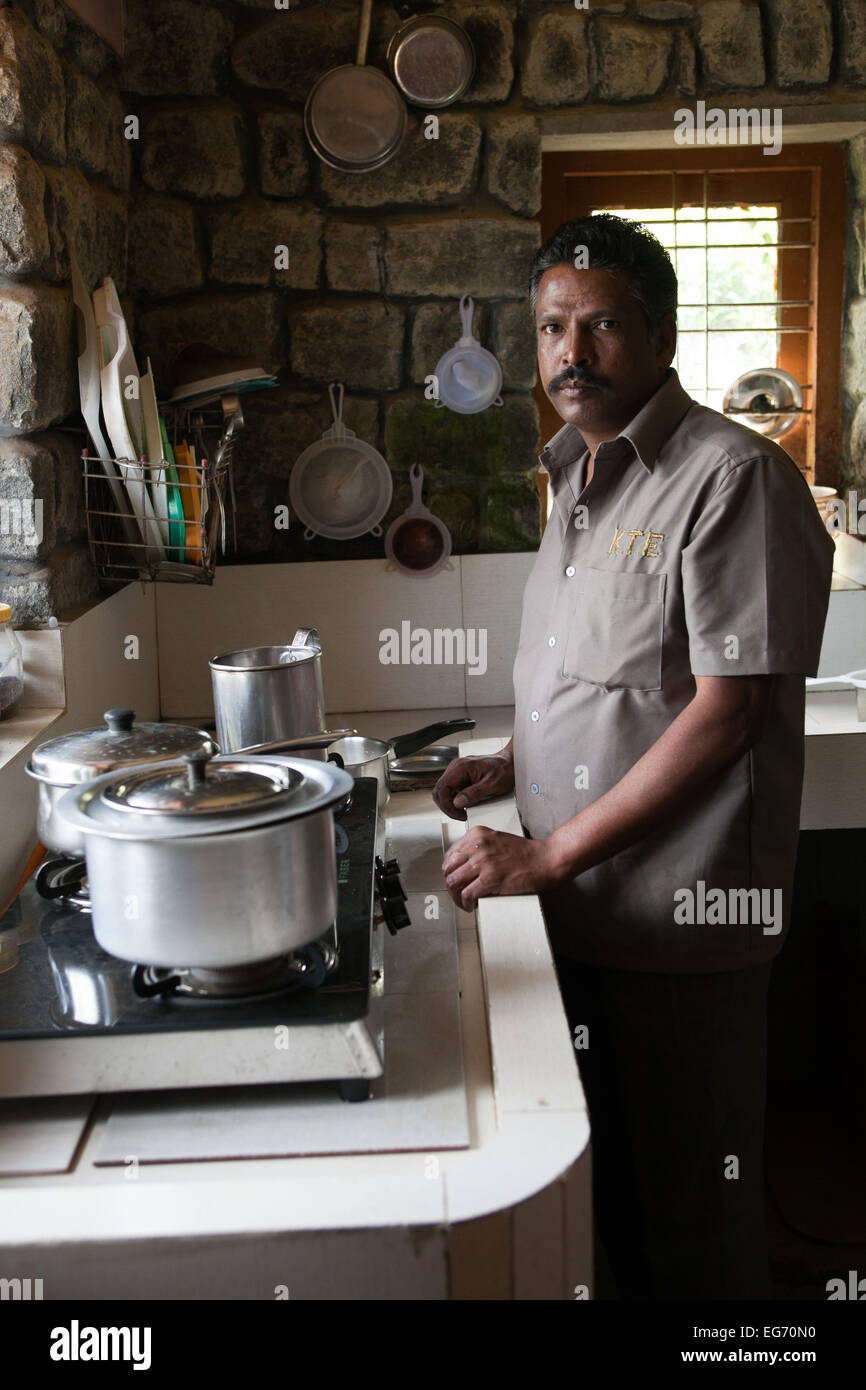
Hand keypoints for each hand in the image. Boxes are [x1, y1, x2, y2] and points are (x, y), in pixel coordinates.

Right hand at [432, 753, 514, 821]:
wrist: (511, 762)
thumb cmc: (504, 769)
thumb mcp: (492, 784)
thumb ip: (474, 793)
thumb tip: (458, 802)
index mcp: (460, 767)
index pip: (442, 788)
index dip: (447, 804)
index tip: (458, 813)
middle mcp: (456, 768)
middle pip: (439, 791)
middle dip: (447, 806)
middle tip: (460, 815)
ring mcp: (457, 772)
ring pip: (444, 792)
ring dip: (451, 805)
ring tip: (463, 812)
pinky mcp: (460, 778)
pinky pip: (451, 791)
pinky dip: (456, 801)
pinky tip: (465, 806)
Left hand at [441, 826, 562, 910]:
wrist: (546, 859)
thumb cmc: (526, 853)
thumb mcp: (497, 840)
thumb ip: (479, 847)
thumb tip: (463, 865)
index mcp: (478, 834)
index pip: (450, 854)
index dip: (449, 870)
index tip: (454, 878)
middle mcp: (477, 846)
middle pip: (448, 869)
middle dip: (450, 884)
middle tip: (456, 892)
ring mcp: (483, 863)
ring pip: (453, 882)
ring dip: (455, 896)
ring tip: (463, 902)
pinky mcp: (490, 880)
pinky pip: (466, 894)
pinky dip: (466, 903)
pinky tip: (472, 906)